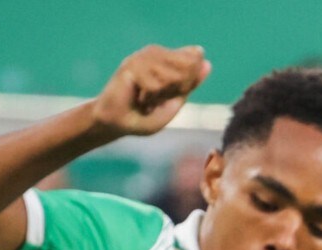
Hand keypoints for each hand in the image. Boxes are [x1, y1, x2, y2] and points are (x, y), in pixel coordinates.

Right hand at [92, 45, 209, 139]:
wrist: (114, 124)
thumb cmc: (142, 117)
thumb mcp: (173, 104)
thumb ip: (190, 85)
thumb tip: (208, 64)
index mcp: (166, 59)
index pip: (194, 59)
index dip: (190, 80)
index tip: (174, 94)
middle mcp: (154, 53)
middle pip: (187, 65)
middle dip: (179, 88)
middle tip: (159, 100)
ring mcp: (142, 57)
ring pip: (172, 76)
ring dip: (162, 95)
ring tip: (148, 100)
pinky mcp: (131, 66)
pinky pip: (155, 85)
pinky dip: (150, 98)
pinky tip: (139, 99)